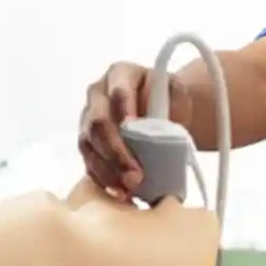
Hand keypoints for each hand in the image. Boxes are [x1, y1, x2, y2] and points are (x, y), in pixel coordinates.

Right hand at [78, 61, 193, 200]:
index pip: (118, 92)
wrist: (161, 108)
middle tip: (135, 175)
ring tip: (128, 189)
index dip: (123, 111)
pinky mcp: (88, 143)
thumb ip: (173, 102)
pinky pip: (88, 162)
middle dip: (115, 152)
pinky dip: (103, 179)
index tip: (132, 130)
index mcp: (120, 73)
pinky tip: (119, 192)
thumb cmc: (168, 99)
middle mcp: (98, 94)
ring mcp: (88, 119)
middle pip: (98, 123)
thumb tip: (163, 127)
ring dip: (108, 170)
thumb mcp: (177, 91)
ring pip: (88, 146)